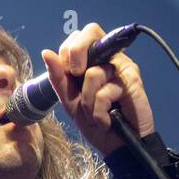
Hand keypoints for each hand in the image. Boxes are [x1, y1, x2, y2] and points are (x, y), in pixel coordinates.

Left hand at [41, 22, 154, 158]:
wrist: (117, 148)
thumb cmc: (97, 124)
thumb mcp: (70, 102)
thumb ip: (58, 78)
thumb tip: (46, 52)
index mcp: (94, 60)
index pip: (78, 36)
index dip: (68, 50)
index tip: (67, 73)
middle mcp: (109, 59)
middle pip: (91, 30)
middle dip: (76, 54)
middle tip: (76, 76)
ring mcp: (122, 67)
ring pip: (93, 72)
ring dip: (88, 102)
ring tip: (96, 115)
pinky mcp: (132, 80)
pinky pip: (105, 91)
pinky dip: (99, 112)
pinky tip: (108, 120)